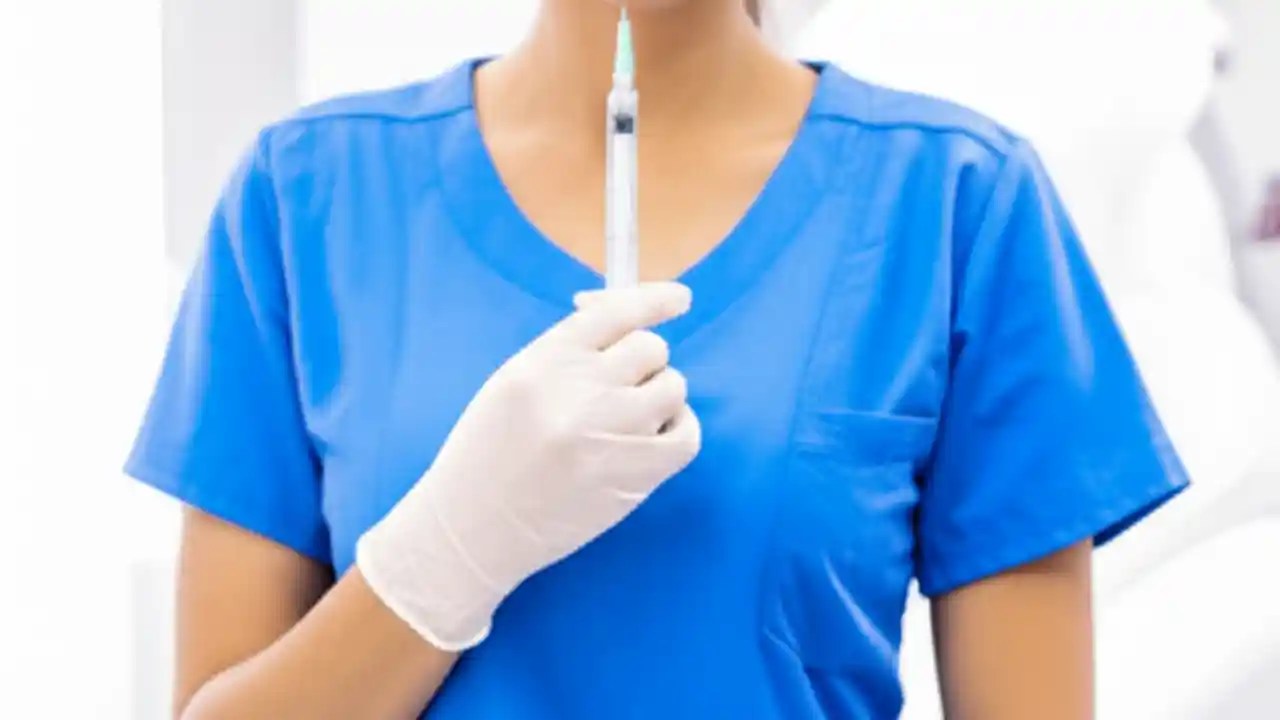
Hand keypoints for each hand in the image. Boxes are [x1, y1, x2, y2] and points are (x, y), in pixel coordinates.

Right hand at [356, 282, 701, 649]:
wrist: (472, 529)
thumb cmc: (488, 456)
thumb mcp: (512, 385)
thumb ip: (567, 355)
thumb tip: (629, 328)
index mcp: (545, 360)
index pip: (616, 311)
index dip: (654, 300)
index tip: (680, 299)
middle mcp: (579, 387)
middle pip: (650, 348)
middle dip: (643, 365)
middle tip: (620, 392)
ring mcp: (611, 430)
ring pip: (672, 387)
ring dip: (658, 399)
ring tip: (626, 423)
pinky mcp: (634, 474)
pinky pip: (686, 434)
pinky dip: (679, 430)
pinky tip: (655, 439)